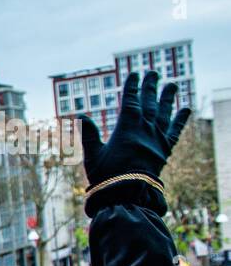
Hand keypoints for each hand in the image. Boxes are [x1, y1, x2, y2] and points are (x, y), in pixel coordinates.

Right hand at [80, 70, 189, 209]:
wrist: (128, 193)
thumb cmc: (107, 175)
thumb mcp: (93, 155)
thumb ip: (88, 134)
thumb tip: (80, 115)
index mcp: (127, 128)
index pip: (131, 101)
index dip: (132, 87)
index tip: (134, 74)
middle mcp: (145, 129)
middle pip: (149, 102)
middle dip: (150, 86)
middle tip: (153, 72)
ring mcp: (157, 139)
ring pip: (164, 113)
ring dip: (168, 98)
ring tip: (172, 84)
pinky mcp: (165, 150)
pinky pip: (175, 131)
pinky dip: (180, 120)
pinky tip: (185, 109)